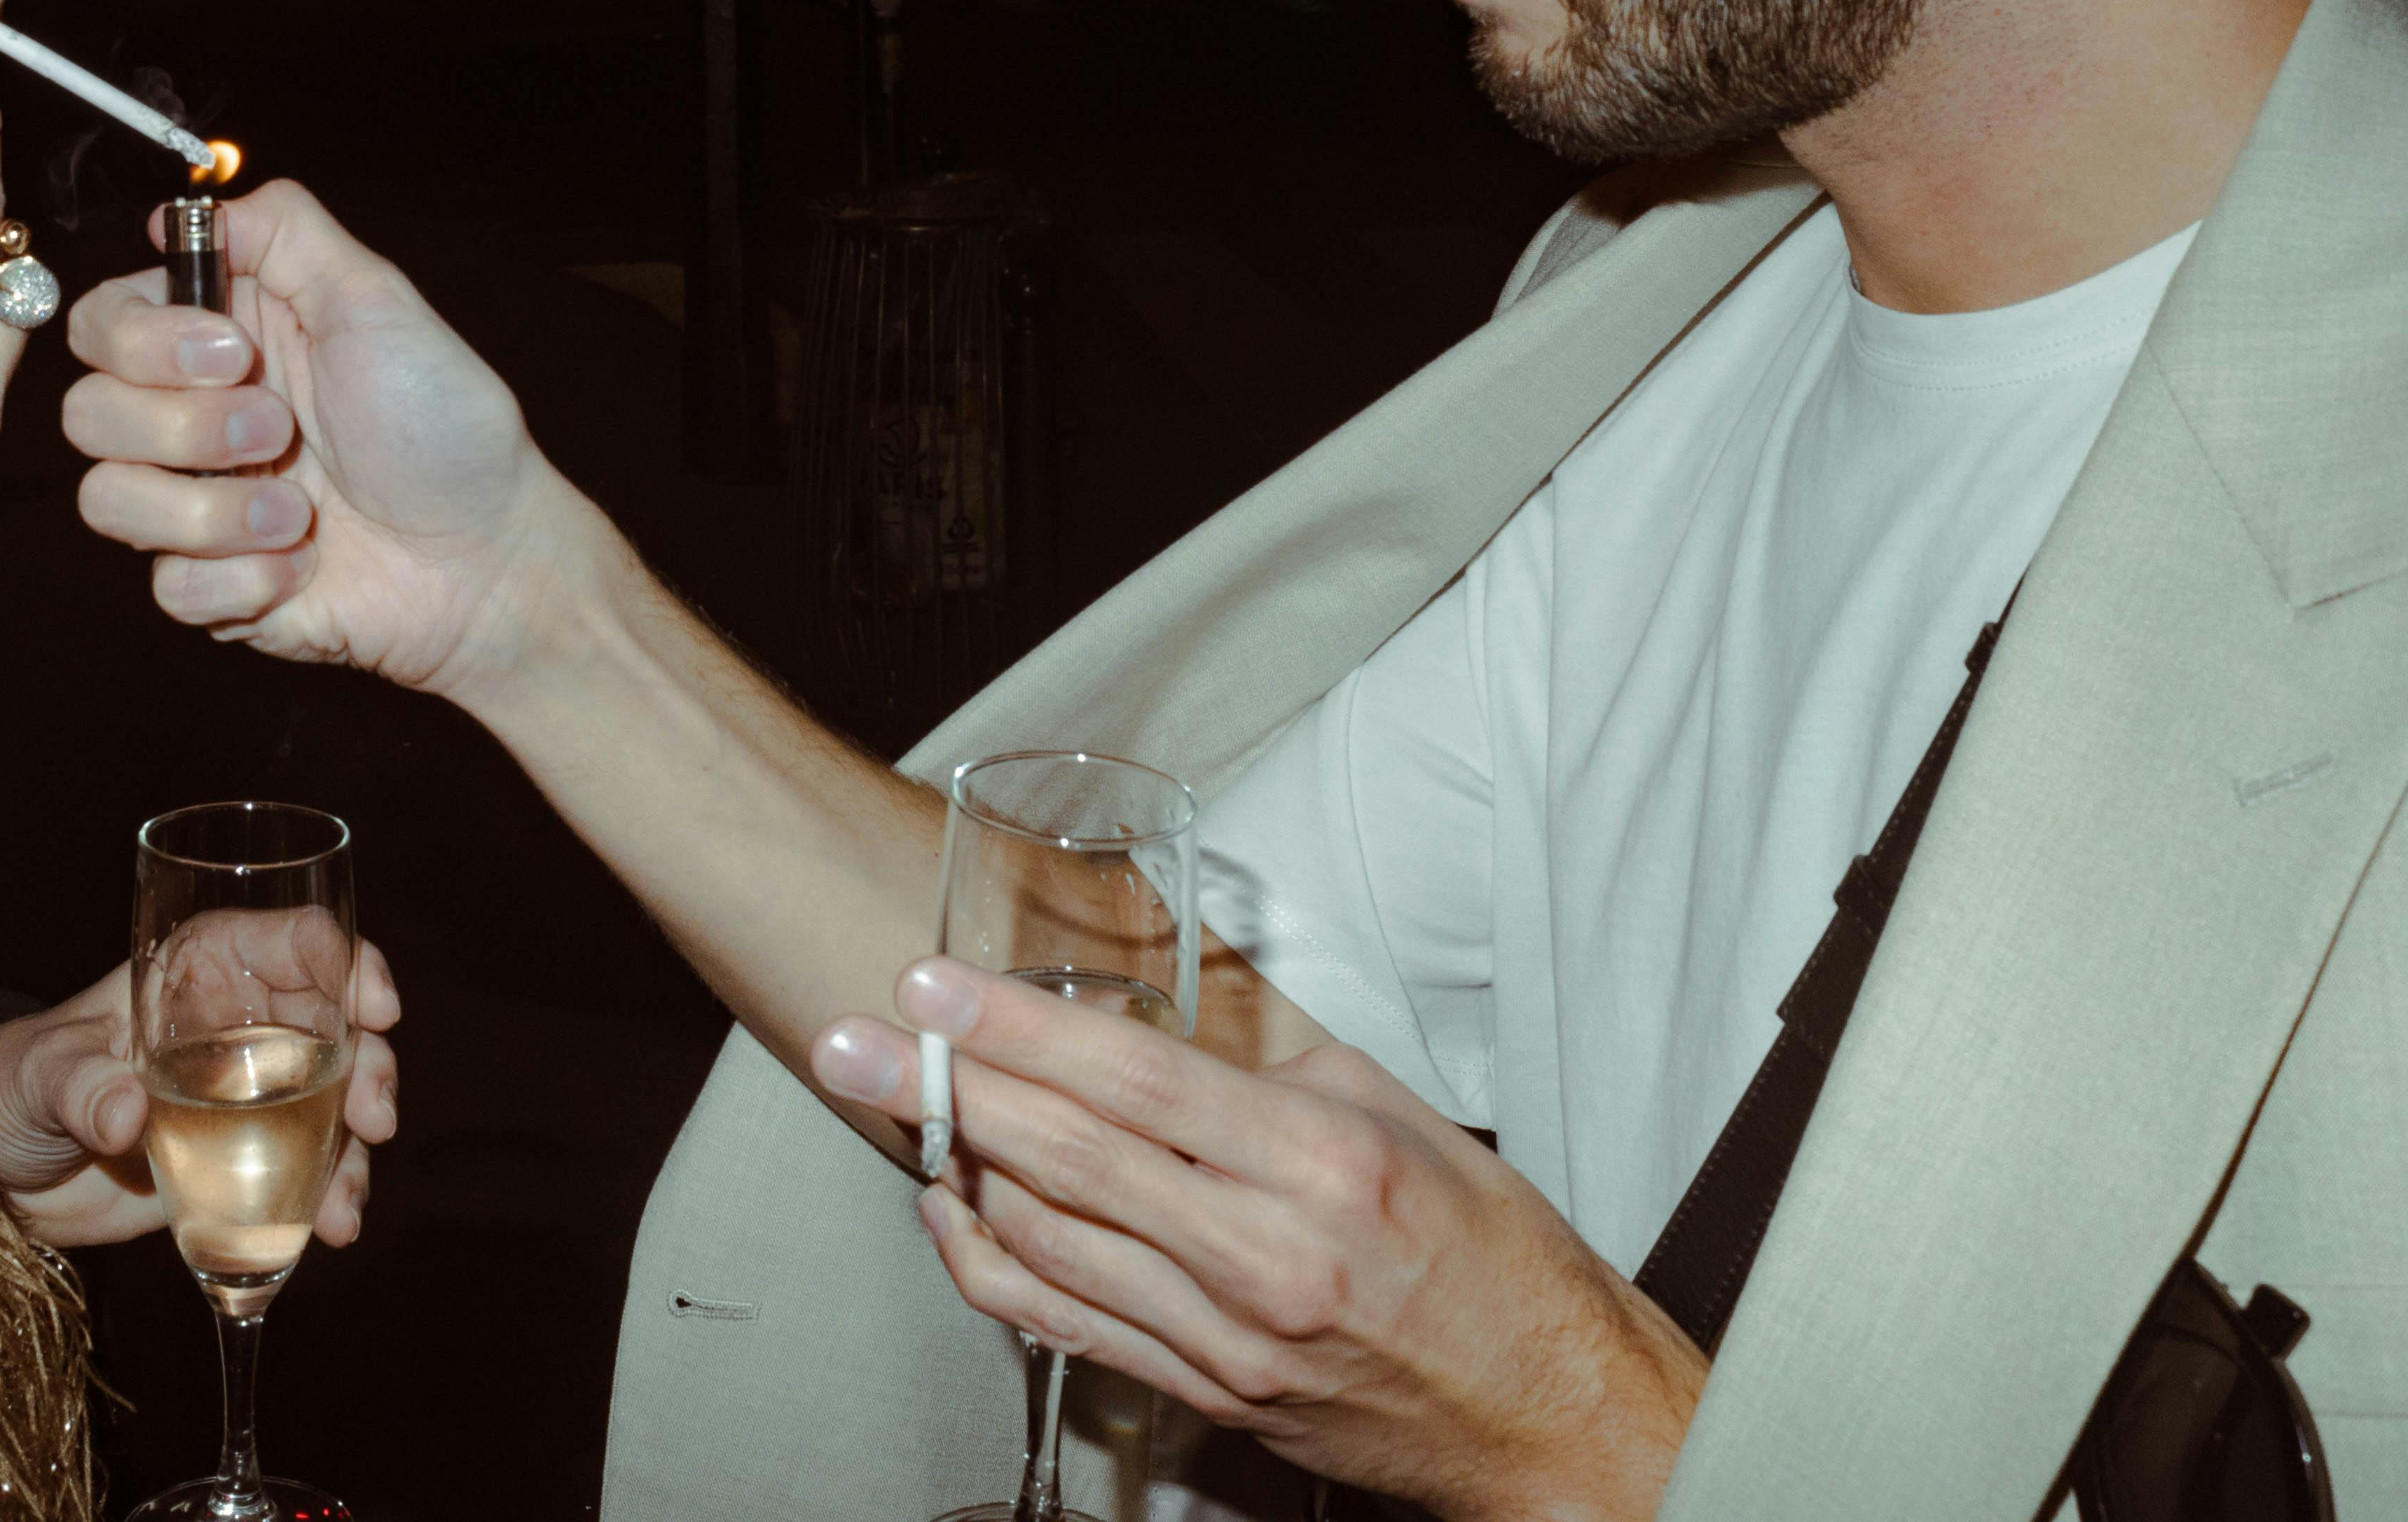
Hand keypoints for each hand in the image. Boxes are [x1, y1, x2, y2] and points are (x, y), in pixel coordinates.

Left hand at [0, 941, 404, 1252]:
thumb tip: (126, 1111)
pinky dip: (331, 1195)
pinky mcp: (240, 1159)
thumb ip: (79, 1088)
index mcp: (192, 974)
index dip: (343, 960)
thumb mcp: (35, 1075)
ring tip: (343, 1205)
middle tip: (372, 1119)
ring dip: (358, 1147)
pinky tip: (330, 1228)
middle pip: (334, 1023)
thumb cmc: (5, 1090)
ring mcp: (245, 1095)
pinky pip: (309, 1167)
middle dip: (371, 1066)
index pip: (286, 941)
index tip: (372, 1006)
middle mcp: (234, 1025)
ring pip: (335, 1100)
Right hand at [61, 177, 613, 699]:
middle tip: (279, 429)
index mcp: (217, 341)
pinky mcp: (210, 588)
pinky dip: (242, 577)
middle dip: (184, 425)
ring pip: (107, 502)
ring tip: (298, 512)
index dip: (142, 340)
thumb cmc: (443, 424)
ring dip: (212, 510)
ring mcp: (194, 507)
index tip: (233, 350)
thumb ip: (281, 231)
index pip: (100, 322)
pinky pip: (166, 587)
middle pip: (85, 413)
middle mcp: (190, 420)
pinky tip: (303, 564)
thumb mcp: (375, 298)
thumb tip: (179, 211)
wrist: (486, 556)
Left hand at [812, 961, 1704, 1521]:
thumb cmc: (1495, 1267)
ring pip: (1045, 1241)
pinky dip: (989, 1263)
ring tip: (899, 1099)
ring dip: (955, 1165)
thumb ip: (1276, 1075)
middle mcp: (1265, 1258)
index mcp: (1320, 1167)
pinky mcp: (1207, 1394)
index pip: (1132, 1082)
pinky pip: (1062, 1324)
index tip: (933, 985)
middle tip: (855, 1036)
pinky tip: (949, 1211)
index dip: (1016, 1028)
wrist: (1552, 1422)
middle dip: (941, 1086)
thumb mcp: (1404, 1124)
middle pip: (1064, 1159)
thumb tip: (1168, 1036)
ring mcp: (1226, 1338)